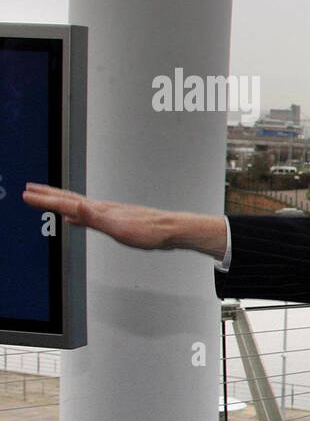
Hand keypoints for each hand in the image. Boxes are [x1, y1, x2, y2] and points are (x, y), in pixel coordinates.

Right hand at [22, 182, 227, 258]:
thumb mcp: (119, 228)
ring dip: (60, 201)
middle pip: (70, 198)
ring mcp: (109, 213)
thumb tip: (75, 207)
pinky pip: (88, 214)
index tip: (27, 194)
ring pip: (78, 204)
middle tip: (30, 189)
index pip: (66, 203)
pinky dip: (77, 214)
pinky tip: (76, 218)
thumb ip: (96, 218)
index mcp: (100, 210)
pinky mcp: (117, 219)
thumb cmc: (149, 231)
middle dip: (48, 194)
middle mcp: (103, 208)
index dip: (45, 200)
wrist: (171, 231)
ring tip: (48, 199)